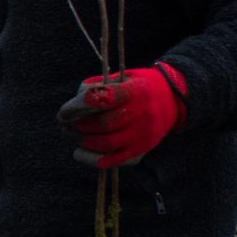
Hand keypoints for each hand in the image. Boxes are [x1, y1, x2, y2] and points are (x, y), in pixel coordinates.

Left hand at [58, 64, 185, 167]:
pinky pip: (115, 160)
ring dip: (83, 142)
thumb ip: (96, 87)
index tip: (63, 112)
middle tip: (64, 125)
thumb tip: (73, 106)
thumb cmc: (137, 86)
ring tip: (71, 135)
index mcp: (135, 91)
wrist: (172, 100)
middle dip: (77, 126)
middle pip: (103, 124)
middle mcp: (142, 114)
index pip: (104, 99)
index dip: (78, 106)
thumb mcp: (120, 77)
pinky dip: (93, 159)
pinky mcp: (142, 149)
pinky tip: (80, 152)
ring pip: (107, 144)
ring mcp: (143, 134)